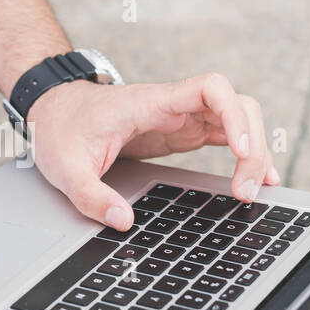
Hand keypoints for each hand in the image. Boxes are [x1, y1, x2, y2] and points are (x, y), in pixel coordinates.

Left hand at [24, 74, 279, 230]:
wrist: (53, 110)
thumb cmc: (60, 128)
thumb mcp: (64, 166)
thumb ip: (90, 195)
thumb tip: (122, 221)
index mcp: (150, 103)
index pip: (210, 88)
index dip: (234, 114)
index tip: (240, 150)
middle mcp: (173, 106)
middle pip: (237, 106)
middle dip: (252, 145)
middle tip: (245, 191)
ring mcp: (181, 118)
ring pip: (238, 120)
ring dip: (254, 152)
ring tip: (252, 192)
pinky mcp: (182, 132)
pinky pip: (226, 136)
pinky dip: (245, 155)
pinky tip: (256, 179)